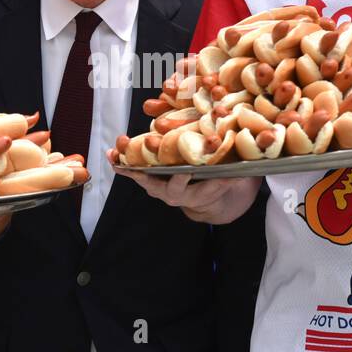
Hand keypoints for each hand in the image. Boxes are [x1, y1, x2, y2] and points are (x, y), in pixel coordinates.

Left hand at [108, 146, 261, 223]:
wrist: (204, 198)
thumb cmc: (218, 187)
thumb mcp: (228, 183)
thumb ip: (230, 178)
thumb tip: (240, 170)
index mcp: (187, 193)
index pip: (182, 186)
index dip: (180, 178)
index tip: (179, 169)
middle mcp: (167, 192)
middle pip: (152, 182)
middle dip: (141, 171)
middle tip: (134, 161)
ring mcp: (155, 184)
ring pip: (138, 174)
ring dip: (125, 163)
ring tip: (114, 152)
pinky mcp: (148, 176)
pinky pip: (132, 169)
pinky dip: (121, 161)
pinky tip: (111, 153)